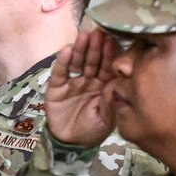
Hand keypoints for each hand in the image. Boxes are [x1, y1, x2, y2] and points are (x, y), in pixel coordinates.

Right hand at [45, 26, 120, 148]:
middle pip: (94, 60)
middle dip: (96, 46)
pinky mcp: (57, 87)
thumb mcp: (109, 117)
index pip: (109, 65)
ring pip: (78, 63)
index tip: (114, 38)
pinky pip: (61, 73)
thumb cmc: (94, 130)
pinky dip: (63, 62)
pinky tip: (67, 50)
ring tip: (84, 36)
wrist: (72, 143)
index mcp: (105, 85)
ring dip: (81, 49)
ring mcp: (73, 82)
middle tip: (99, 32)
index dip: (111, 53)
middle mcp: (90, 80)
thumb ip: (113, 99)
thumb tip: (118, 81)